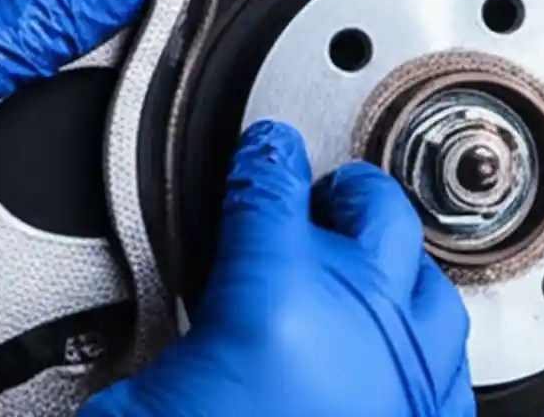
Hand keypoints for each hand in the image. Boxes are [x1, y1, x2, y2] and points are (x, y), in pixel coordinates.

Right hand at [80, 120, 476, 416]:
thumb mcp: (133, 408)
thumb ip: (129, 358)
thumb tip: (93, 355)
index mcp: (277, 299)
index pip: (269, 186)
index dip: (260, 157)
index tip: (262, 152)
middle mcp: (360, 318)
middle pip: (372, 208)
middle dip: (343, 191)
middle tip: (320, 195)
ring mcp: (410, 367)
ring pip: (427, 274)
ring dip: (394, 258)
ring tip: (366, 259)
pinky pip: (451, 351)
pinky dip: (424, 332)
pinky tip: (402, 340)